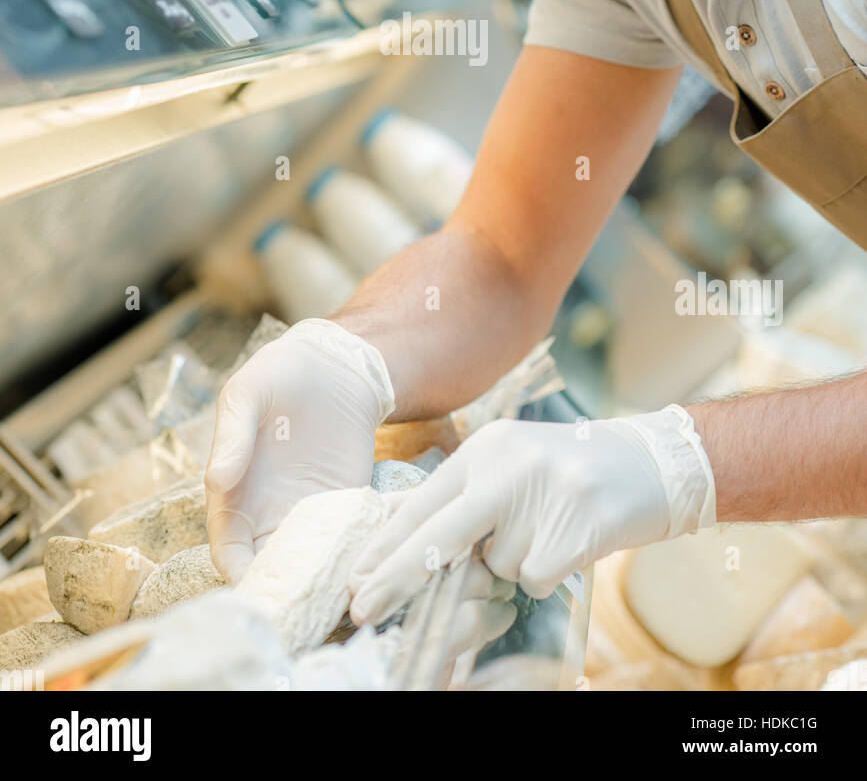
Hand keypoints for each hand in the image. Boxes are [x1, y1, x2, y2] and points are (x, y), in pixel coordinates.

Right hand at [205, 319, 394, 583]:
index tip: (250, 586)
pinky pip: (345, 542)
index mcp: (234, 495)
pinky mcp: (346, 505)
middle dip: (279, 593)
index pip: (228, 548)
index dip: (235, 571)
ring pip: (308, 565)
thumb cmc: (277, 375)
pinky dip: (352, 558)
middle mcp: (269, 513)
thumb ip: (231, 435)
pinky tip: (365, 569)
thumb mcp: (247, 394)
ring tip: (335, 598)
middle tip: (297, 609)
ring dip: (318, 584)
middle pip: (268, 569)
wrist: (333, 363)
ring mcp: (309, 512)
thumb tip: (216, 480)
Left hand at [349, 406, 714, 622]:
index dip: (385, 544)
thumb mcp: (511, 465)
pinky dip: (547, 572)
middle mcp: (509, 465)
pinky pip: (535, 577)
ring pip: (498, 566)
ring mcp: (544, 492)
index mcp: (487, 448)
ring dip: (514, 563)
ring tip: (549, 526)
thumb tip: (408, 537)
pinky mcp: (577, 524)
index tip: (356, 577)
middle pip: (440, 534)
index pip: (423, 502)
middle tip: (362, 609)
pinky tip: (571, 540)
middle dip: (398, 577)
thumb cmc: (572, 471)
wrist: (653, 462)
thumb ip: (465, 497)